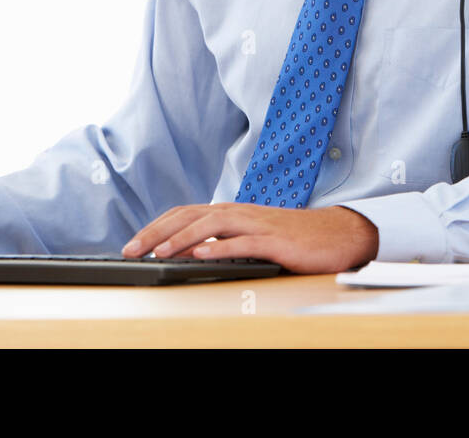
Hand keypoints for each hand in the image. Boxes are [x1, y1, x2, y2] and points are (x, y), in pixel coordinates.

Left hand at [120, 203, 378, 273]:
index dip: (156, 226)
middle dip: (156, 232)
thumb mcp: (253, 237)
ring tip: (159, 252)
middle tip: (131, 249)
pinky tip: (201, 255)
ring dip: (181, 238)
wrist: (337, 235)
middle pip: (189, 215)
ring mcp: (257, 225)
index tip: (133, 244)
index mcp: (232, 212)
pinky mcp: (275, 241)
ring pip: (212, 224)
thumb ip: (223, 240)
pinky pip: (243, 242)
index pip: (184, 213)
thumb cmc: (294, 238)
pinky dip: (220, 247)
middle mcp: (240, 213)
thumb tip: (189, 252)